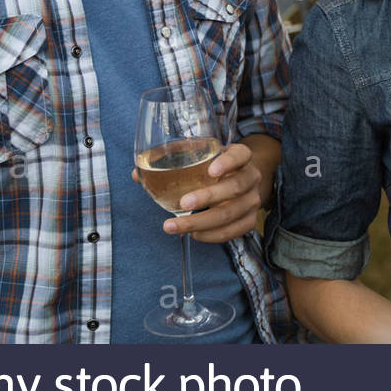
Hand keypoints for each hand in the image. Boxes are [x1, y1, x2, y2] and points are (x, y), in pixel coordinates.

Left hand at [131, 143, 262, 243]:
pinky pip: (234, 231)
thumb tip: (136, 175)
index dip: (228, 162)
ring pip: (231, 213)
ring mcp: (253, 200)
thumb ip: (171, 163)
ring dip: (202, 222)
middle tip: (183, 203)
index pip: (240, 155)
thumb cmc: (213, 168)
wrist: (240, 181)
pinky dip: (213, 235)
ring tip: (174, 226)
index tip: (210, 170)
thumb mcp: (200, 157)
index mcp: (240, 156)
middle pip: (235, 187)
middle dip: (208, 197)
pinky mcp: (251, 220)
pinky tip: (194, 235)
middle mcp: (251, 177)